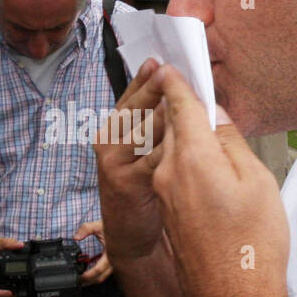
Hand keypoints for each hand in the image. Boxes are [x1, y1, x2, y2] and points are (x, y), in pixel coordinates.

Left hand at [74, 220, 111, 285]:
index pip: (98, 270)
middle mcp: (114, 261)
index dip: (88, 276)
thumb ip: (86, 229)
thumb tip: (76, 237)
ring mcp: (115, 264)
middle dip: (89, 282)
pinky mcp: (115, 264)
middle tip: (78, 282)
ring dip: (93, 280)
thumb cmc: (114, 227)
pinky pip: (106, 273)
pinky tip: (90, 273)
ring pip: (104, 277)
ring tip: (83, 279)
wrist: (126, 228)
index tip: (80, 277)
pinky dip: (98, 275)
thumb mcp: (98, 225)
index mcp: (111, 254)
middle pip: (101, 277)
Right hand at [93, 57, 167, 266]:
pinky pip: (154, 158)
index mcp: (114, 128)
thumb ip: (156, 126)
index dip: (144, 78)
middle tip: (171, 73)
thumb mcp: (144, 152)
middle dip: (155, 89)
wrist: (130, 235)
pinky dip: (172, 148)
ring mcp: (114, 161)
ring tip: (184, 100)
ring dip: (166, 115)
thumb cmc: (143, 190)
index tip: (160, 61)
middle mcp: (109, 141)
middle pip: (135, 108)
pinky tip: (188, 140)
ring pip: (144, 130)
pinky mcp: (125, 182)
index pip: (129, 96)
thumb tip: (182, 98)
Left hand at [147, 65, 290, 296]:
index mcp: (192, 157)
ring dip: (183, 132)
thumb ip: (231, 142)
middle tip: (193, 83)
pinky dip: (184, 157)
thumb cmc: (254, 244)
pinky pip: (174, 171)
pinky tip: (205, 159)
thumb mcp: (256, 182)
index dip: (180, 82)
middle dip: (181, 104)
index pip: (179, 105)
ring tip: (203, 118)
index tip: (179, 64)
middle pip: (172, 125)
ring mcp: (166, 194)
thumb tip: (214, 116)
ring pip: (172, 149)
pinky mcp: (170, 212)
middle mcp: (169, 172)